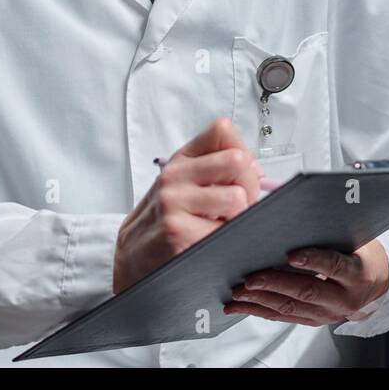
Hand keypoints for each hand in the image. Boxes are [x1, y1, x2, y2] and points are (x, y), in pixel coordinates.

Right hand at [112, 117, 261, 292]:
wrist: (131, 258)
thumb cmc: (165, 221)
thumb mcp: (183, 185)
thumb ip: (217, 170)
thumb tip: (256, 170)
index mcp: (180, 161)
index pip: (221, 130)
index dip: (242, 152)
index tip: (238, 174)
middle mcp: (174, 177)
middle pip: (237, 161)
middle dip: (248, 186)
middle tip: (236, 206)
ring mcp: (174, 204)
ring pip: (237, 198)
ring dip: (237, 217)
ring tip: (220, 225)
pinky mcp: (179, 234)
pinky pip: (226, 231)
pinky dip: (227, 240)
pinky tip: (209, 242)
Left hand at [223, 239, 388, 324]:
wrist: (375, 284)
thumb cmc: (361, 254)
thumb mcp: (355, 238)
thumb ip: (329, 230)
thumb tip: (293, 209)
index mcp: (357, 273)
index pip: (334, 266)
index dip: (313, 261)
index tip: (292, 255)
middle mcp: (344, 298)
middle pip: (307, 292)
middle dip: (275, 284)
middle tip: (250, 278)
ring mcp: (328, 313)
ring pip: (291, 308)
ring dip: (261, 300)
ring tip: (238, 293)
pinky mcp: (314, 321)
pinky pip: (285, 317)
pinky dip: (260, 311)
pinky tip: (243, 305)